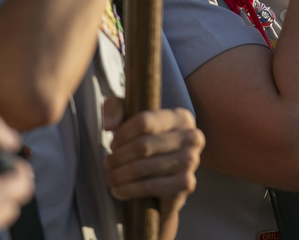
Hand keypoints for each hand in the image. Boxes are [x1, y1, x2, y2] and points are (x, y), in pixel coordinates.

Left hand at [102, 97, 204, 217]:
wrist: (167, 172)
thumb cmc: (148, 141)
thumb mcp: (132, 116)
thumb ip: (115, 109)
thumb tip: (108, 123)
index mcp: (180, 117)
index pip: (143, 122)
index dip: (122, 134)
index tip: (113, 144)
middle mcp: (191, 137)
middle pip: (142, 146)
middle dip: (118, 157)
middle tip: (107, 163)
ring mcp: (191, 161)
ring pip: (143, 167)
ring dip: (120, 174)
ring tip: (110, 177)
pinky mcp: (185, 183)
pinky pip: (149, 187)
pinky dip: (129, 190)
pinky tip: (118, 190)